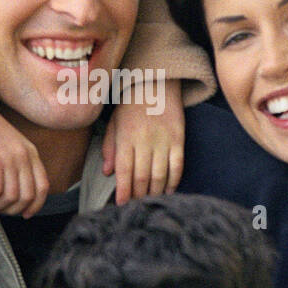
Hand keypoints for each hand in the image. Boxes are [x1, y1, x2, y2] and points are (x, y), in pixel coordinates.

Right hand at [0, 107, 49, 216]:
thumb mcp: (11, 145)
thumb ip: (18, 164)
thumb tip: (16, 193)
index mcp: (32, 153)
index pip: (43, 187)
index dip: (35, 205)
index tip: (24, 214)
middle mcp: (24, 156)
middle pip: (27, 196)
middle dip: (12, 209)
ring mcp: (10, 157)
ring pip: (11, 196)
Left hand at [102, 80, 184, 204]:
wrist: (155, 82)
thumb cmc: (131, 104)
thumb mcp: (114, 122)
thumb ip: (110, 147)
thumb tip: (108, 172)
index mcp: (126, 137)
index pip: (124, 171)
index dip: (123, 191)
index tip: (122, 205)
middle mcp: (145, 141)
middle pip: (142, 176)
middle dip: (138, 195)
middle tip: (135, 206)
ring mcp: (163, 140)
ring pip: (160, 175)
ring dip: (155, 191)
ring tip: (150, 201)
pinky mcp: (178, 138)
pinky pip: (177, 165)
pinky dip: (174, 181)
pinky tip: (169, 191)